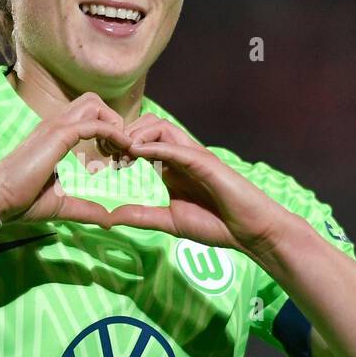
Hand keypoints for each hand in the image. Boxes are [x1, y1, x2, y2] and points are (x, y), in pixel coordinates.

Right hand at [0, 92, 134, 226]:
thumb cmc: (24, 202)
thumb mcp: (63, 204)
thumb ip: (86, 208)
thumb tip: (108, 220)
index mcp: (55, 135)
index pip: (87, 116)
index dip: (107, 131)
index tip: (116, 157)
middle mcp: (56, 124)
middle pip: (93, 101)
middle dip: (112, 119)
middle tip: (118, 149)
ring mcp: (55, 126)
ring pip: (94, 104)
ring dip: (113, 123)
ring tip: (118, 150)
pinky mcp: (58, 135)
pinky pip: (93, 123)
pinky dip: (112, 133)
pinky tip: (120, 149)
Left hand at [110, 114, 289, 257]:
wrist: (250, 232)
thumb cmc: (216, 225)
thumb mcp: (169, 221)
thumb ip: (142, 216)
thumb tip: (111, 216)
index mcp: (171, 166)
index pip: (141, 140)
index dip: (119, 144)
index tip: (105, 160)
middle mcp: (181, 155)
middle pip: (147, 124)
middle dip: (124, 133)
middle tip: (109, 154)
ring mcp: (194, 155)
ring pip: (160, 127)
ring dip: (137, 135)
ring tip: (122, 154)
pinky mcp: (205, 162)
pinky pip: (176, 146)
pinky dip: (155, 146)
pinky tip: (137, 154)